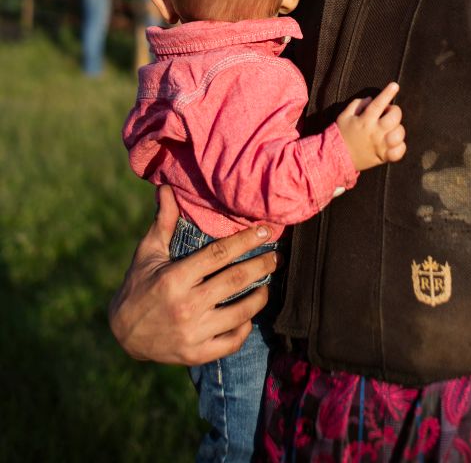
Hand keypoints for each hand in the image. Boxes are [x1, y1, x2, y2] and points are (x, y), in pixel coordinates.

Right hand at [108, 185, 277, 365]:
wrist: (122, 333)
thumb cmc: (138, 284)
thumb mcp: (148, 252)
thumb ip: (162, 221)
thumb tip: (166, 187)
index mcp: (175, 278)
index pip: (219, 253)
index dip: (247, 239)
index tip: (266, 229)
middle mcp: (186, 306)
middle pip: (236, 279)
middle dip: (263, 265)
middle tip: (278, 256)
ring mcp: (193, 333)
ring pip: (241, 312)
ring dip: (261, 295)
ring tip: (269, 282)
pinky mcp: (196, 354)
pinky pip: (232, 342)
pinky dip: (245, 328)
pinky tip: (250, 314)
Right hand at [336, 82, 405, 171]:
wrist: (337, 158)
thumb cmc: (341, 134)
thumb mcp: (344, 116)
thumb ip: (357, 104)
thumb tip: (371, 99)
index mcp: (365, 121)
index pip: (378, 104)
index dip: (387, 93)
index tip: (395, 85)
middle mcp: (374, 133)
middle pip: (394, 118)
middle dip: (395, 111)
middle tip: (388, 112)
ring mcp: (380, 146)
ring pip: (399, 134)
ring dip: (398, 128)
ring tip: (391, 128)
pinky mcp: (383, 157)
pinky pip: (399, 152)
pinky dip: (400, 146)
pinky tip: (394, 142)